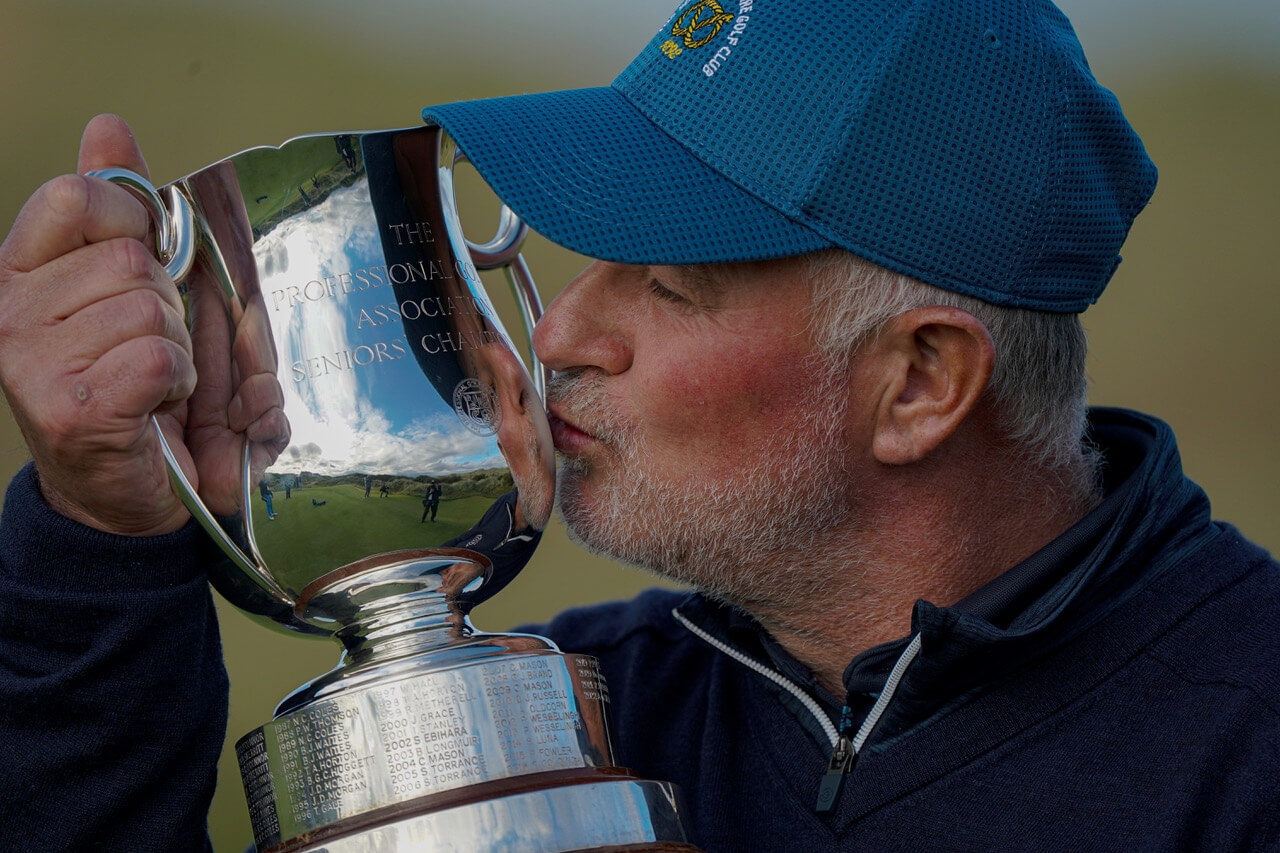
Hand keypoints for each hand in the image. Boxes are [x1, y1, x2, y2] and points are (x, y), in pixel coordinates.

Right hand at [0, 115, 196, 534]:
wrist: (117, 489)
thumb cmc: (128, 382)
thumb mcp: (123, 286)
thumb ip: (116, 207)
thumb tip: (108, 127)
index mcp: (16, 270)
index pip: (78, 197)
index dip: (131, 221)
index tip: (143, 259)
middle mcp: (9, 311)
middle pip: (130, 262)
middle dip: (164, 304)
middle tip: (144, 346)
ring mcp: (32, 363)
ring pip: (150, 311)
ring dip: (174, 347)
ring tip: (149, 381)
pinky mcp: (74, 408)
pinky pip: (159, 358)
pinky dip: (177, 382)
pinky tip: (154, 404)